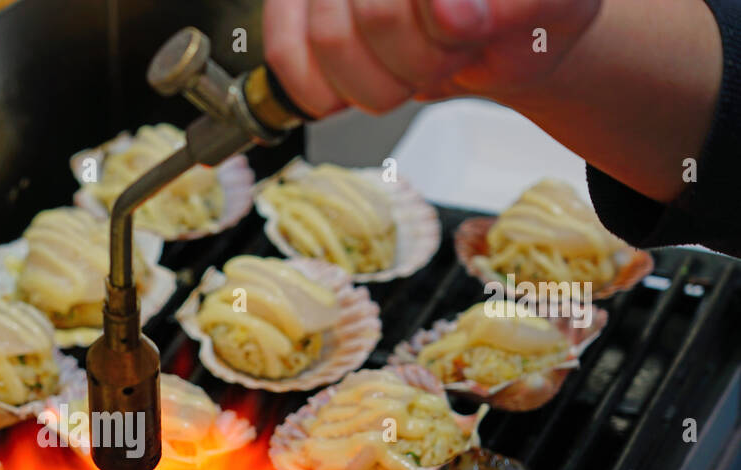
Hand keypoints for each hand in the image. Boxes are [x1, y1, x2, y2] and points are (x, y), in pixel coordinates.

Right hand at [264, 0, 602, 116]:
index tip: (470, 30)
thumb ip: (524, 5)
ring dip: (381, 83)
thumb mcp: (555, 7)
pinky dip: (325, 90)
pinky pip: (285, 50)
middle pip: (375, 15)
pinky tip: (361, 86)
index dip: (441, 21)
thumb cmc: (527, 11)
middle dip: (419, 58)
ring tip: (415, 68)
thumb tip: (461, 11)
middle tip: (450, 52)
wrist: (501, 33)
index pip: (399, 3)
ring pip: (329, 41)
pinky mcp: (296, 3)